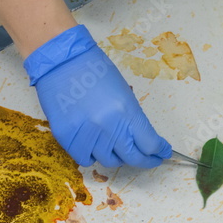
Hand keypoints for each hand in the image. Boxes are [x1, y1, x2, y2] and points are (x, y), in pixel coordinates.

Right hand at [25, 25, 173, 168]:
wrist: (61, 60)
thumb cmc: (93, 70)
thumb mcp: (122, 92)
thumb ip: (131, 118)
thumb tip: (139, 138)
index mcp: (126, 111)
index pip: (149, 143)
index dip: (158, 150)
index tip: (161, 152)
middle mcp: (108, 127)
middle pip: (132, 158)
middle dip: (144, 160)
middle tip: (148, 159)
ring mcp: (86, 134)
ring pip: (108, 161)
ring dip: (115, 156)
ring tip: (115, 147)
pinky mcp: (66, 137)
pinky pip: (84, 159)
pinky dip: (91, 156)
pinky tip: (93, 147)